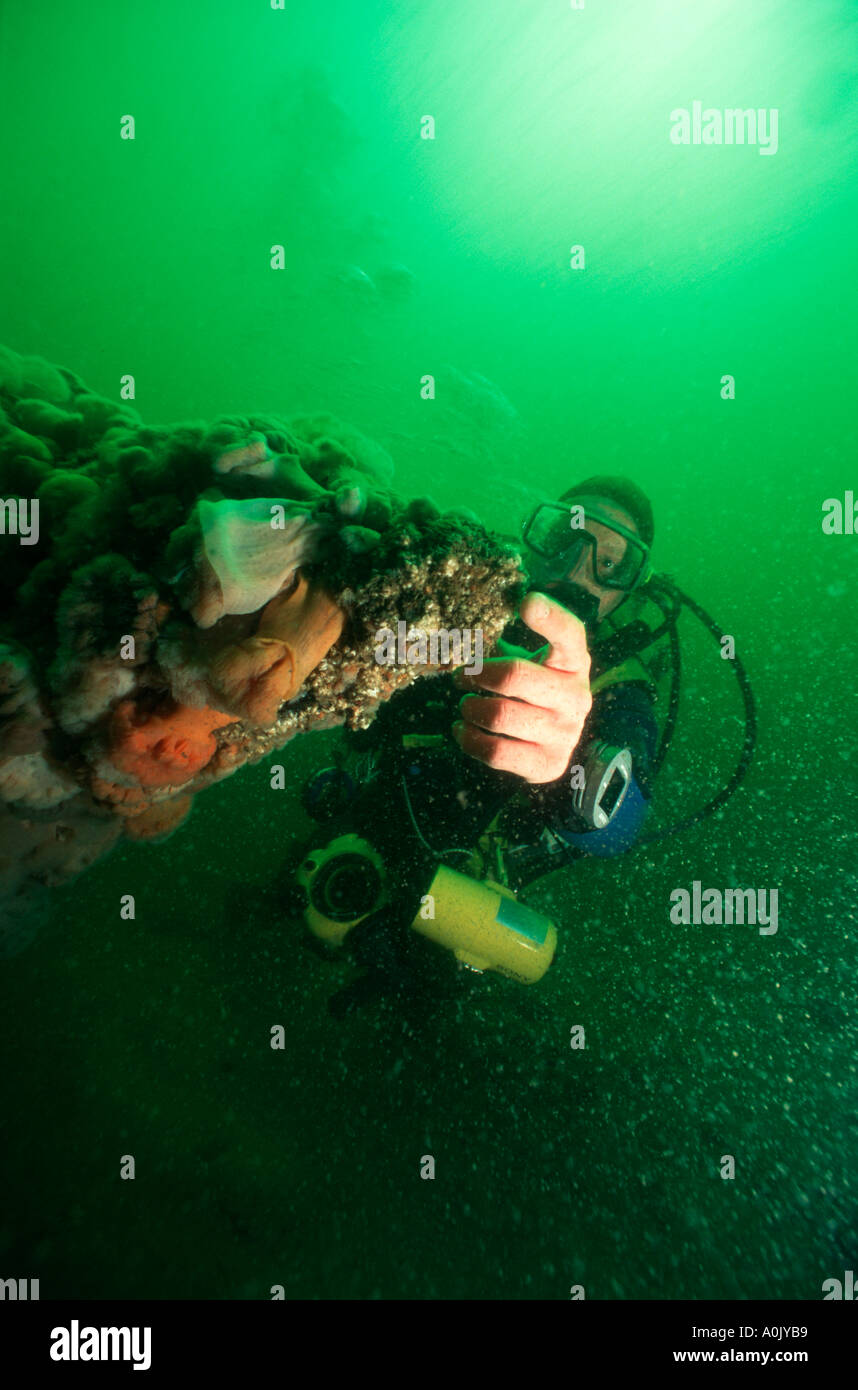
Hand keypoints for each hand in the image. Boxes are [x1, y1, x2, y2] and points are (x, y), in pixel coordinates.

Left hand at [452, 591, 591, 783]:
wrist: (552, 745)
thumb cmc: (534, 691)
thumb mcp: (531, 662)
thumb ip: (506, 645)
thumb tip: (461, 632)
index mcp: (574, 663)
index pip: (570, 634)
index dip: (550, 617)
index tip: (526, 602)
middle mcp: (576, 696)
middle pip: (515, 676)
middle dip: (476, 674)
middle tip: (460, 677)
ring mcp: (565, 733)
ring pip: (499, 715)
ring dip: (470, 707)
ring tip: (465, 705)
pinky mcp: (548, 764)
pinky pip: (496, 752)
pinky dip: (469, 739)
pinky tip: (462, 730)